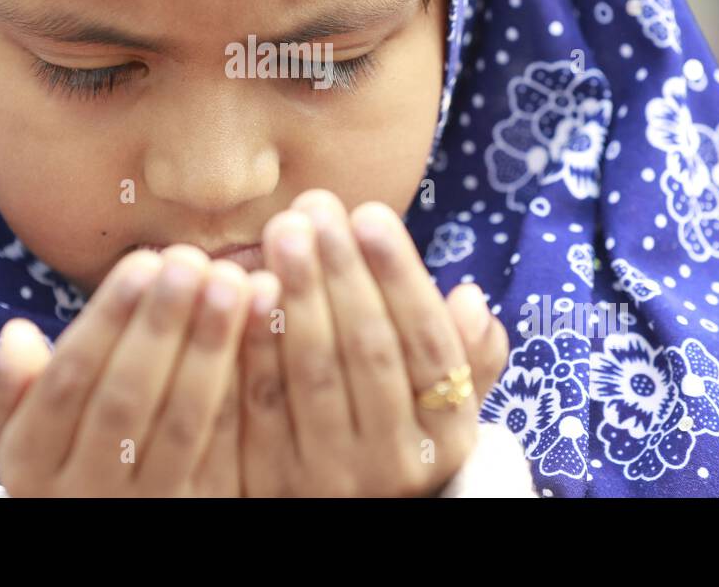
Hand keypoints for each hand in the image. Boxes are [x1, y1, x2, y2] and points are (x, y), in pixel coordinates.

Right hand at [0, 245, 250, 495]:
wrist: (111, 521)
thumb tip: (15, 334)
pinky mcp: (202, 506)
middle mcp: (86, 492)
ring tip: (233, 279)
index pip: (67, 384)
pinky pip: (230, 445)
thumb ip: (12, 388)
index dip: (105, 322)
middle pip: (126, 400)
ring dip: (211, 346)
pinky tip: (266, 320)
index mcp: (31, 464)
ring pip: (183, 422)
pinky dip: (248, 380)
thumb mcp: (22, 433)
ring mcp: (148, 505)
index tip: (142, 262)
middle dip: (161, 325)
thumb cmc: (64, 457)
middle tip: (191, 259)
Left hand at [239, 190, 509, 496]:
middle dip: (342, 270)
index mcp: (447, 436)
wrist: (335, 512)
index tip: (370, 214)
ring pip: (315, 370)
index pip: (429, 344)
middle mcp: (396, 462)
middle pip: (370, 350)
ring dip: (299, 292)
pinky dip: (255, 341)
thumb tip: (471, 299)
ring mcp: (331, 475)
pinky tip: (247, 287)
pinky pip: (260, 402)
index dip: (400, 276)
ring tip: (284, 228)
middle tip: (317, 206)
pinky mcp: (271, 481)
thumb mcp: (444, 406)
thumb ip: (463, 357)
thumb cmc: (392, 432)